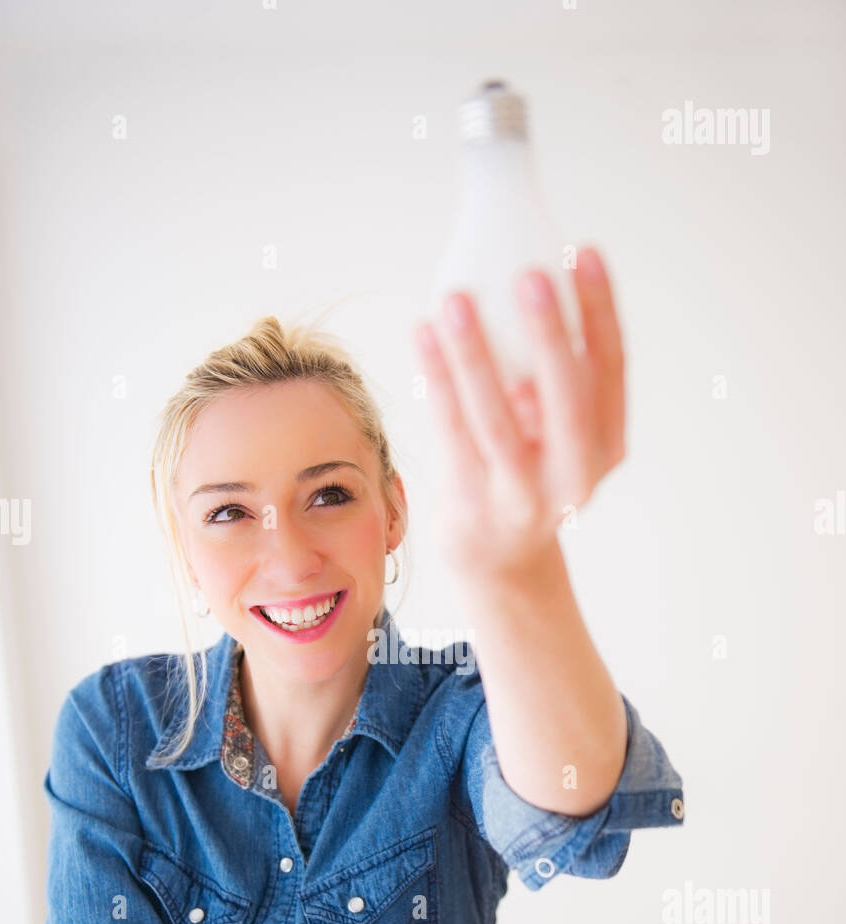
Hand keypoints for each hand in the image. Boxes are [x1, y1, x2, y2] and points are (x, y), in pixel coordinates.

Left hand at [414, 247, 625, 581]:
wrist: (498, 560)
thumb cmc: (527, 469)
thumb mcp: (558, 433)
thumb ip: (552, 380)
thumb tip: (516, 286)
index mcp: (607, 446)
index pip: (612, 370)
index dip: (601, 310)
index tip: (583, 252)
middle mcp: (573, 476)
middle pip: (567, 402)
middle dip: (551, 337)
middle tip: (530, 274)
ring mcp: (522, 496)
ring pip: (497, 421)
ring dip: (475, 358)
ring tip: (455, 299)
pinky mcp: (472, 504)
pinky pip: (451, 435)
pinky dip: (437, 383)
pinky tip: (423, 335)